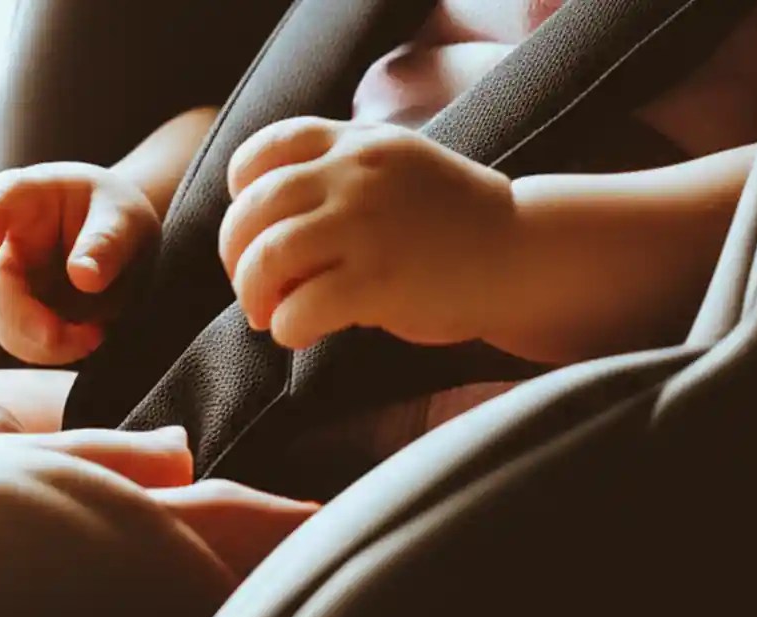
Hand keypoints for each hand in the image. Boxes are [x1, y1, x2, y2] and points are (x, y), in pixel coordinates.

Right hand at [0, 162, 161, 364]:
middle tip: (73, 339)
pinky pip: (21, 339)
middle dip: (25, 322)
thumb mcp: (124, 217)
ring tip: (94, 336)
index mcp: (19, 198)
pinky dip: (51, 350)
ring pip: (3, 323)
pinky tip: (87, 339)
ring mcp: (5, 278)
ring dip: (42, 344)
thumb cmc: (115, 212)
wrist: (121, 236)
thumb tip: (83, 277)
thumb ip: (106, 242)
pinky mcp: (18, 309)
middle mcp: (0, 239)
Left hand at [220, 118, 515, 348]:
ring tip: (266, 313)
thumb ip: (332, 180)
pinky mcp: (380, 282)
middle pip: (254, 209)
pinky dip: (284, 327)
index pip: (265, 152)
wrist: (521, 253)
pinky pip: (299, 308)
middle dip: (235, 254)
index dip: (241, 193)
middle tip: (250, 287)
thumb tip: (258, 236)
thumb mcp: (392, 169)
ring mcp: (367, 227)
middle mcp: (355, 176)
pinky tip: (298, 333)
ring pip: (267, 256)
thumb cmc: (447, 221)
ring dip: (252, 292)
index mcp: (355, 143)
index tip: (253, 225)